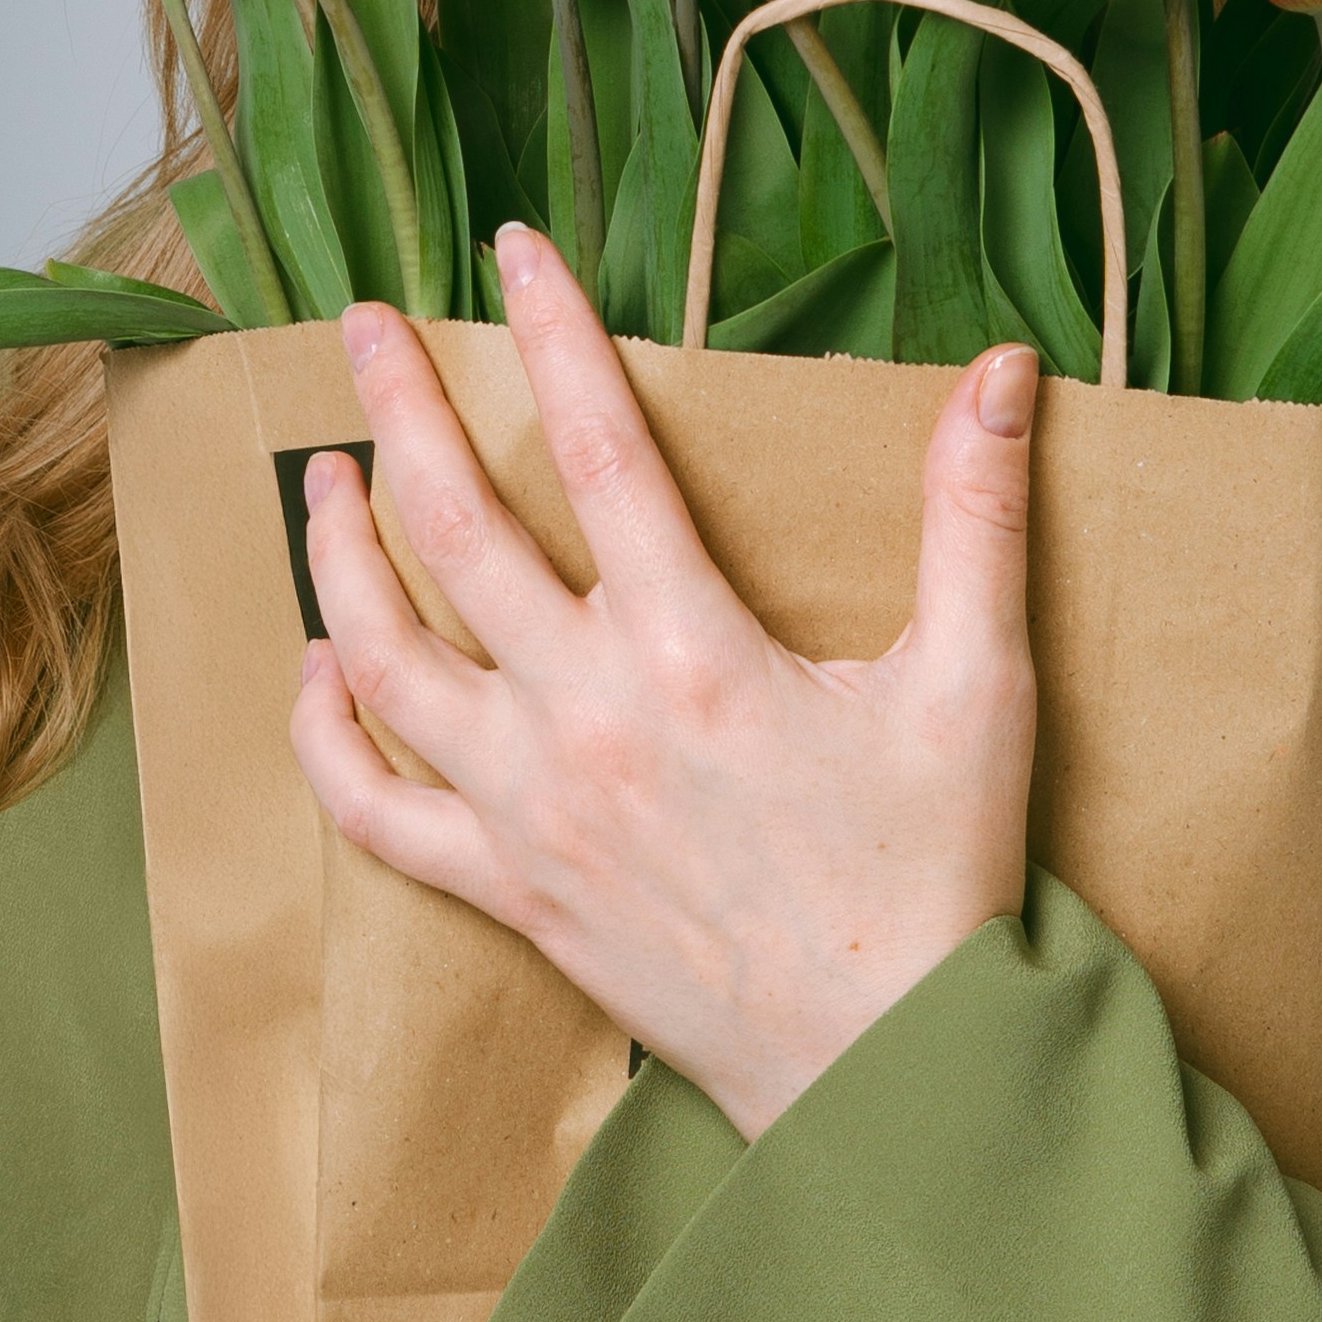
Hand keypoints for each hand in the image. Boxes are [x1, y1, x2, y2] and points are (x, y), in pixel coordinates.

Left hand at [288, 226, 1038, 1136]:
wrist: (886, 1072)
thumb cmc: (938, 877)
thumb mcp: (978, 685)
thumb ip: (975, 518)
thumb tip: (1003, 370)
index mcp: (695, 652)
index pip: (603, 451)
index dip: (551, 335)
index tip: (509, 250)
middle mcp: (588, 719)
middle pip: (456, 531)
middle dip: (402, 410)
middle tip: (367, 326)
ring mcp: (531, 810)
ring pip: (385, 657)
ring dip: (338, 553)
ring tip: (323, 473)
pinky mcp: (509, 894)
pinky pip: (375, 811)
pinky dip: (327, 738)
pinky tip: (318, 670)